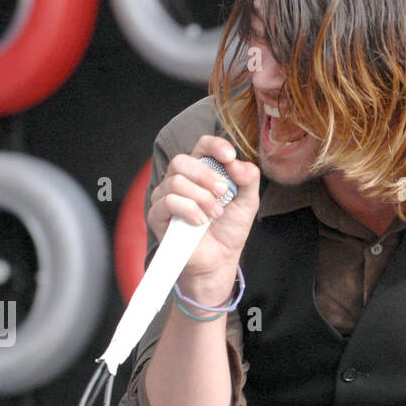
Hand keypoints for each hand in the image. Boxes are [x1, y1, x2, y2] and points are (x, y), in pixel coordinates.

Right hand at [147, 134, 260, 287]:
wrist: (219, 260)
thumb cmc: (229, 229)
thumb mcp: (247, 202)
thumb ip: (248, 179)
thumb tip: (237, 163)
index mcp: (201, 171)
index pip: (202, 146)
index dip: (214, 145)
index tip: (229, 156)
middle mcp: (180, 180)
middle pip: (182, 160)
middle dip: (206, 176)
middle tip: (224, 193)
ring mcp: (166, 196)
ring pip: (176, 182)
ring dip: (201, 197)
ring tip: (215, 214)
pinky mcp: (158, 215)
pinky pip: (168, 201)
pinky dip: (189, 210)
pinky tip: (200, 222)